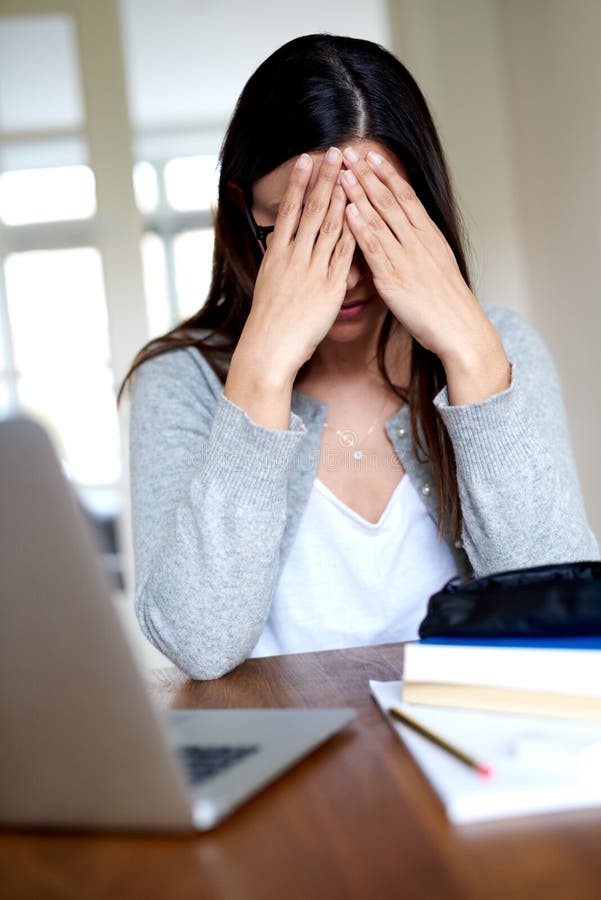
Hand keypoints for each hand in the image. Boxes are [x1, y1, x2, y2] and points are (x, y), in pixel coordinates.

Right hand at [239, 147, 355, 382]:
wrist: (269, 347)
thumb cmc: (269, 322)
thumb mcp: (270, 284)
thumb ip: (282, 263)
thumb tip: (285, 249)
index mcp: (277, 254)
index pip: (289, 210)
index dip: (299, 183)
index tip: (306, 160)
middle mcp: (293, 256)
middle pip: (311, 209)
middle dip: (324, 179)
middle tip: (334, 151)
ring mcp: (312, 270)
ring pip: (328, 226)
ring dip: (341, 196)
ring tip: (349, 172)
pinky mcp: (329, 287)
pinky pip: (343, 254)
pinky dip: (352, 231)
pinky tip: (361, 213)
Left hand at [339, 146, 508, 397]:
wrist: (459, 328)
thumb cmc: (446, 306)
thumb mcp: (437, 268)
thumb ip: (420, 251)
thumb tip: (409, 240)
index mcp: (429, 236)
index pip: (406, 196)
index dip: (387, 174)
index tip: (372, 156)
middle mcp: (418, 240)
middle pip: (390, 199)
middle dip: (368, 174)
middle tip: (349, 152)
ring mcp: (406, 256)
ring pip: (380, 217)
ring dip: (359, 192)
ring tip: (342, 171)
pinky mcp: (394, 277)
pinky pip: (375, 246)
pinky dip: (360, 226)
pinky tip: (348, 209)